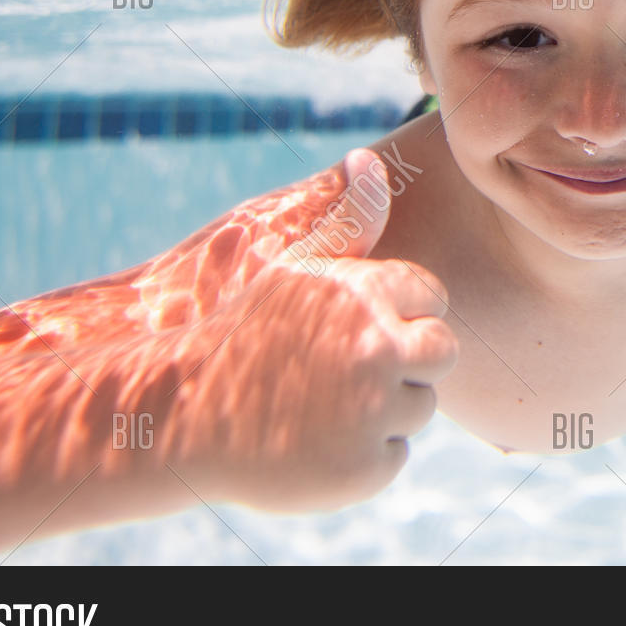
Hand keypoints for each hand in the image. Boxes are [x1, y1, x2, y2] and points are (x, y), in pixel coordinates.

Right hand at [161, 148, 458, 509]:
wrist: (182, 418)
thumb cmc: (246, 335)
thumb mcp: (295, 270)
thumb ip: (349, 220)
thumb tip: (369, 158)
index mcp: (369, 292)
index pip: (433, 299)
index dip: (397, 316)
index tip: (351, 328)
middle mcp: (377, 347)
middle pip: (443, 352)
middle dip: (405, 362)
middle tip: (347, 373)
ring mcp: (371, 411)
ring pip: (420, 406)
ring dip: (382, 412)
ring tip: (322, 407)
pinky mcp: (363, 467)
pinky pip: (394, 456)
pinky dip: (361, 458)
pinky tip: (314, 445)